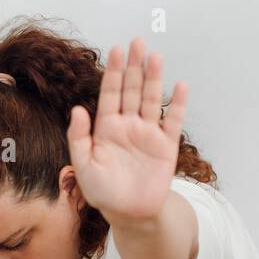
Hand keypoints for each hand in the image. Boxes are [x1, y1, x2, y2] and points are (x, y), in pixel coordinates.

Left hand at [66, 39, 187, 223]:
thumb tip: (78, 109)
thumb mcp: (83, 167)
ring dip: (154, 78)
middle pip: (132, 90)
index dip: (114, 73)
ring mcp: (148, 134)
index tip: (117, 50)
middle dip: (134, 67)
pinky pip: (173, 121)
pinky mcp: (166, 146)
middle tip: (137, 43)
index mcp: (107, 128)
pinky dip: (177, 104)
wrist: (129, 215)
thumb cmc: (103, 193)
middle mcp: (128, 126)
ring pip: (152, 100)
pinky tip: (180, 85)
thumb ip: (78, 138)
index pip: (111, 94)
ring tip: (155, 56)